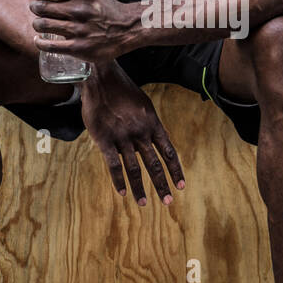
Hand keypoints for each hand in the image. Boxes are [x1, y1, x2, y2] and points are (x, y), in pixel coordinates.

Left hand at [29, 0, 136, 64]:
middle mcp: (78, 10)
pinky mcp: (77, 47)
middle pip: (41, 7)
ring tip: (39, 24)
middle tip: (36, 9)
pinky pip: (49, 45)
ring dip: (37, 24)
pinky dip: (40, 42)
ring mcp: (77, 30)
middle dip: (35, 8)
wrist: (127, 29)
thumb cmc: (110, 10)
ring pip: (42, 25)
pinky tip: (39, 40)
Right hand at [80, 65, 184, 206]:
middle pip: (155, 164)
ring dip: (140, 188)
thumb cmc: (122, 90)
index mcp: (153, 124)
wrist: (101, 78)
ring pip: (135, 168)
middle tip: (169, 201)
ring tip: (145, 203)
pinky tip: (122, 193)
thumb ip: (149, 124)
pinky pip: (114, 165)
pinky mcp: (105, 140)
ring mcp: (123, 137)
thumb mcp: (143, 105)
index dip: (175, 170)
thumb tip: (155, 140)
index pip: (168, 152)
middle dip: (162, 184)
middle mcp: (141, 132)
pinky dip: (119, 180)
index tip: (181, 185)